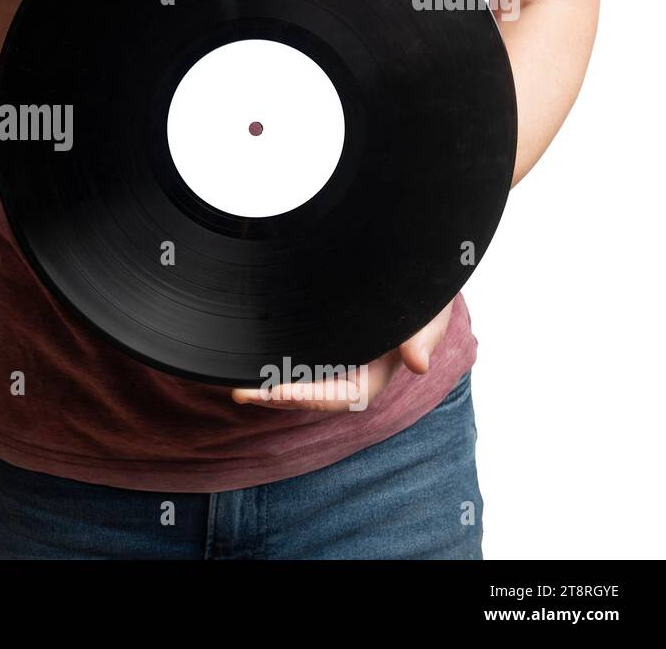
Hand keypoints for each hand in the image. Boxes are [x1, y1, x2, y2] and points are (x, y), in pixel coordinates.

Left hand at [231, 301, 454, 411]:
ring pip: (295, 377)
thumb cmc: (421, 292)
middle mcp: (349, 371)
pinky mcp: (314, 337)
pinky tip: (243, 358)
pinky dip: (269, 359)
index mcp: (375, 375)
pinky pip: (291, 354)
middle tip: (240, 393)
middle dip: (275, 396)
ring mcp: (330, 356)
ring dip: (265, 383)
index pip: (340, 397)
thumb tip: (419, 364)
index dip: (310, 397)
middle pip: (308, 393)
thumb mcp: (430, 311)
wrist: (408, 268)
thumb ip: (425, 337)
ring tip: (234, 385)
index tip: (279, 391)